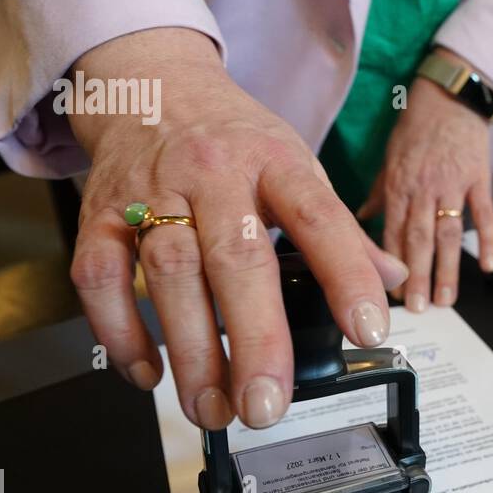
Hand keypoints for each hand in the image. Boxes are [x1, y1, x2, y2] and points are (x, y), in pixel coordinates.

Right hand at [68, 27, 408, 429]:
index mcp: (274, 162)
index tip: (368, 329)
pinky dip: (119, 331)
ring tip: (213, 409)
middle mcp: (213, 175)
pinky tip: (147, 373)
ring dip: (190, 352)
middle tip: (268, 405)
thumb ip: (340, 231)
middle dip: (254, 339)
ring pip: (170, 276)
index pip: (318, 216)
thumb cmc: (232, 138)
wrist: (150, 83)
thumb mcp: (295, 165)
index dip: (346, 273)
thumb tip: (392, 279)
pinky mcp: (100, 213)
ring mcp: (151, 192)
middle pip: (236, 259)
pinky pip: (100, 277)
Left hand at [358, 49, 492, 311]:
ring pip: (449, 233)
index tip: (388, 294)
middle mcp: (424, 189)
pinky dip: (488, 241)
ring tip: (447, 300)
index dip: (390, 265)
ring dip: (448, 269)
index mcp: (398, 186)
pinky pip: (485, 214)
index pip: (392, 232)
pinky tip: (489, 267)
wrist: (450, 97)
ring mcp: (453, 185)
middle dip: (417, 277)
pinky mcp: (479, 179)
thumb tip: (360, 220)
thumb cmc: (416, 128)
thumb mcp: (389, 158)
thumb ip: (378, 193)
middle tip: (418, 309)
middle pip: (419, 239)